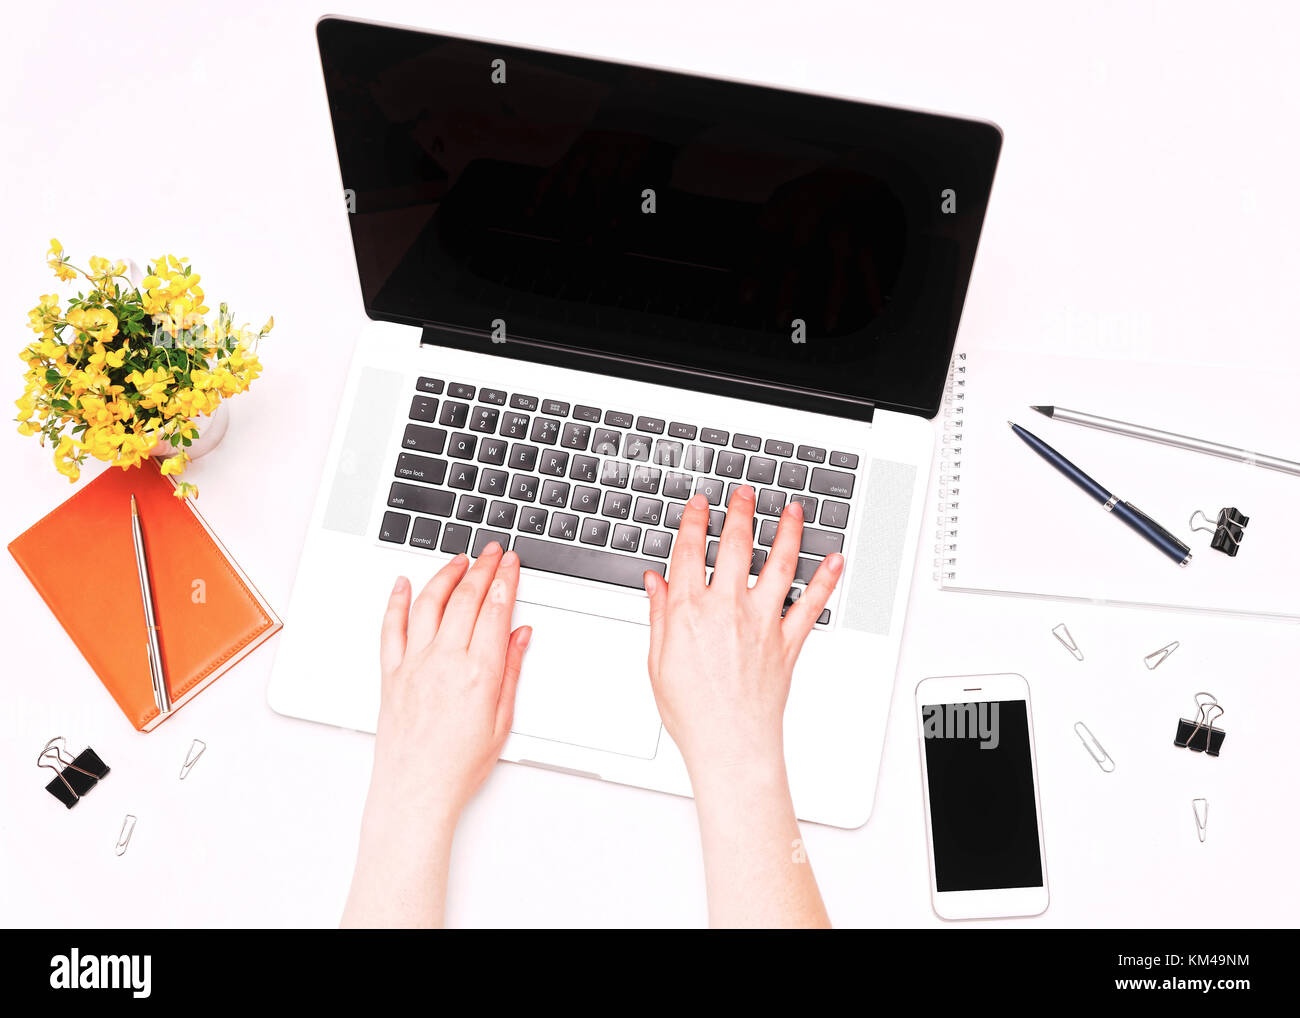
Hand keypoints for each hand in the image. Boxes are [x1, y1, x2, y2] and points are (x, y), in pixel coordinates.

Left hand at [372, 544, 530, 823]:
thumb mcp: (503, 721)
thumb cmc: (458, 766)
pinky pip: (390, 627)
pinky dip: (396, 601)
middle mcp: (444, 662)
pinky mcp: (390, 673)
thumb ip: (511, 671)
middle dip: (482, 568)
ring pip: (428, 603)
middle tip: (492, 552)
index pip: (495, 610)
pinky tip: (403, 583)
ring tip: (458, 560)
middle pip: (465, 598)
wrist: (414, 792)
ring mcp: (413, 664)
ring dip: (445, 575)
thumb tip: (520, 636)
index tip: (511, 563)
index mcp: (479, 673)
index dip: (505, 580)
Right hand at [642, 486, 839, 927]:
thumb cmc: (693, 712)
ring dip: (787, 532)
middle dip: (740, 514)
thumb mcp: (658, 662)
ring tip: (792, 510)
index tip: (698, 505)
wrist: (730, 745)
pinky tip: (835, 560)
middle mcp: (727, 609)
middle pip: (735, 547)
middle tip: (745, 494)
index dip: (693, 522)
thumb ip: (659, 616)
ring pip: (778, 565)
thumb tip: (656, 583)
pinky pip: (811, 604)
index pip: (689, 552)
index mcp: (689, 612)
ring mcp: (761, 623)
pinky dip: (826, 580)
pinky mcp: (787, 641)